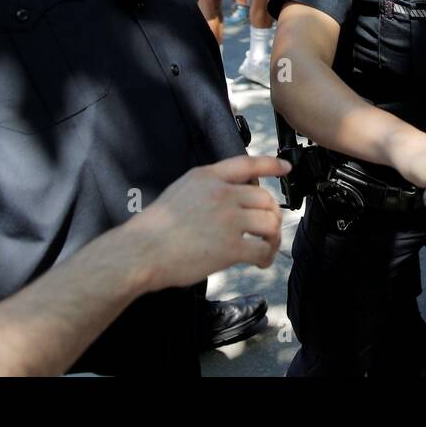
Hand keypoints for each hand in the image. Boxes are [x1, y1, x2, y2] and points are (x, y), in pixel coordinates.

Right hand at [127, 155, 289, 291]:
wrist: (140, 251)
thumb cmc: (154, 228)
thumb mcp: (180, 190)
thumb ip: (208, 188)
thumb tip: (232, 196)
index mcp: (208, 177)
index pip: (248, 163)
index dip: (270, 164)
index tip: (286, 167)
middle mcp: (222, 194)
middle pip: (265, 198)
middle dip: (271, 214)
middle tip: (267, 229)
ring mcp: (228, 220)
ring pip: (269, 223)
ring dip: (272, 237)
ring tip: (265, 248)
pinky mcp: (230, 247)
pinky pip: (262, 250)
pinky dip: (266, 258)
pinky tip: (259, 263)